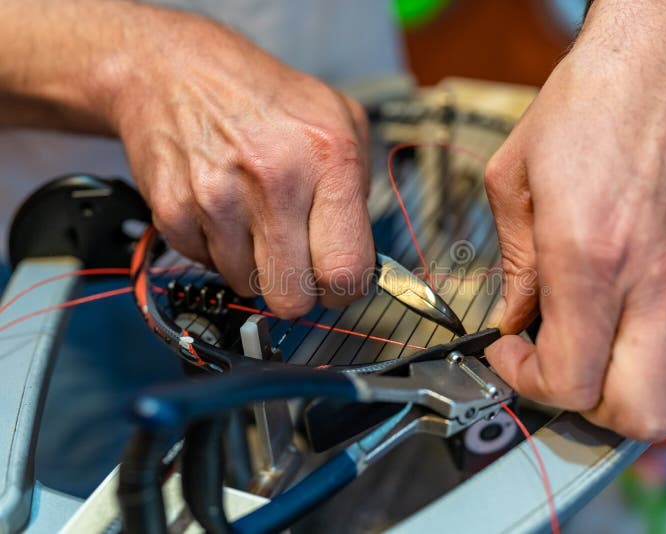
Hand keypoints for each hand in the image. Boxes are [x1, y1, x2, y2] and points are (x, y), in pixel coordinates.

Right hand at [109, 7, 372, 316]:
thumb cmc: (264, 98)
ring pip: (247, 287)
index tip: (339, 284)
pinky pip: (206, 266)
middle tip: (296, 261)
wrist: (174, 67)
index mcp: (329, 159)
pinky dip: (216, 249)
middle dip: (298, 289)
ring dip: (254, 264)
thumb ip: (360, 195)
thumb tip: (362, 263)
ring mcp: (219, 198)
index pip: (345, 271)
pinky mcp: (173, 210)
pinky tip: (222, 209)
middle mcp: (275, 180)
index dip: (344, 291)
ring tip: (253, 216)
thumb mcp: (341, 122)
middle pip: (292, 300)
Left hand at [483, 0, 665, 440]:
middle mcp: (649, 280)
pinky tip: (657, 337)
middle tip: (557, 368)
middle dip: (588, 408)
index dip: (527, 381)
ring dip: (657, 399)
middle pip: (640, 410)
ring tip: (615, 370)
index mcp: (587, 258)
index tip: (508, 352)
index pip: (570, 377)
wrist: (648, 65)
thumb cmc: (579, 111)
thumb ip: (514, 264)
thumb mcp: (512, 181)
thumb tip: (515, 318)